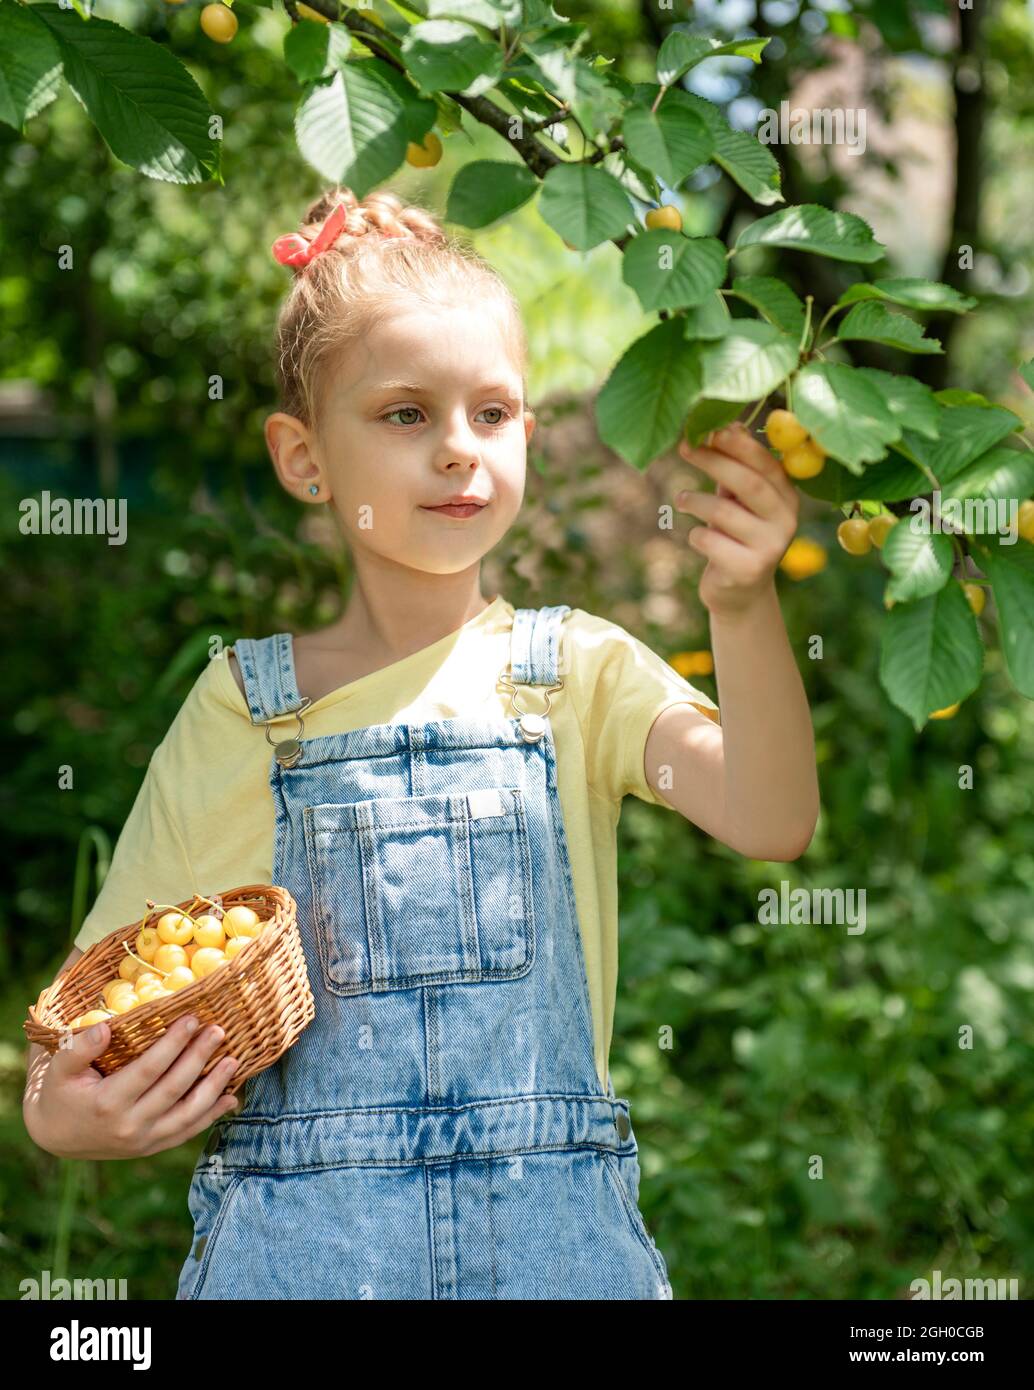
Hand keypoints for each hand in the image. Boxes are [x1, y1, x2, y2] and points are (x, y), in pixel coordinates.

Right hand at [23, 1015, 240, 1159]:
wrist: (58, 1136)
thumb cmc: (61, 1093)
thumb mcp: (59, 1069)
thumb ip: (78, 1048)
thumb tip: (105, 1028)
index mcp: (107, 1104)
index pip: (148, 1070)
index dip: (173, 1044)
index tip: (192, 1018)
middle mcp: (130, 1126)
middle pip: (174, 1089)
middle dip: (199, 1058)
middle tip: (219, 1031)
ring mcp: (144, 1141)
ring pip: (188, 1115)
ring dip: (214, 1087)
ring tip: (234, 1061)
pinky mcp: (153, 1147)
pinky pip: (187, 1132)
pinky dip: (211, 1116)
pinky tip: (231, 1097)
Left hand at [675, 422, 799, 618]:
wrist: (740, 593)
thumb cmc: (736, 535)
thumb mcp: (740, 500)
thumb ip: (737, 468)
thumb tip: (728, 424)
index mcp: (787, 497)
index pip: (767, 463)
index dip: (739, 444)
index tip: (710, 427)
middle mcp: (786, 521)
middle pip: (749, 483)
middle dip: (714, 461)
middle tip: (685, 447)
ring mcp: (770, 547)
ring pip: (724, 512)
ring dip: (695, 501)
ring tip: (680, 499)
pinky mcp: (748, 570)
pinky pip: (710, 541)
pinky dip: (696, 535)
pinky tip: (697, 538)